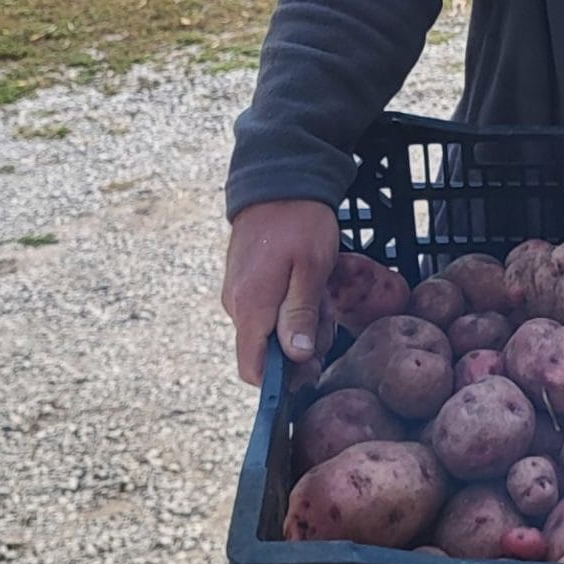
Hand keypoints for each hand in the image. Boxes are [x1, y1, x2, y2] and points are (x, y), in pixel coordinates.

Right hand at [221, 199, 339, 385]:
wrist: (279, 181)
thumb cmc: (301, 223)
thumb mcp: (311, 269)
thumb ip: (300, 314)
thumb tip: (294, 357)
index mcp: (251, 308)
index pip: (253, 370)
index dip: (281, 381)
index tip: (312, 368)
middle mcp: (236, 307)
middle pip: (267, 353)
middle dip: (301, 344)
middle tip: (327, 313)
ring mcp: (238, 294)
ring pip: (270, 331)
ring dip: (300, 322)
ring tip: (321, 291)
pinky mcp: (245, 284)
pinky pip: (268, 311)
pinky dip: (291, 306)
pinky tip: (310, 284)